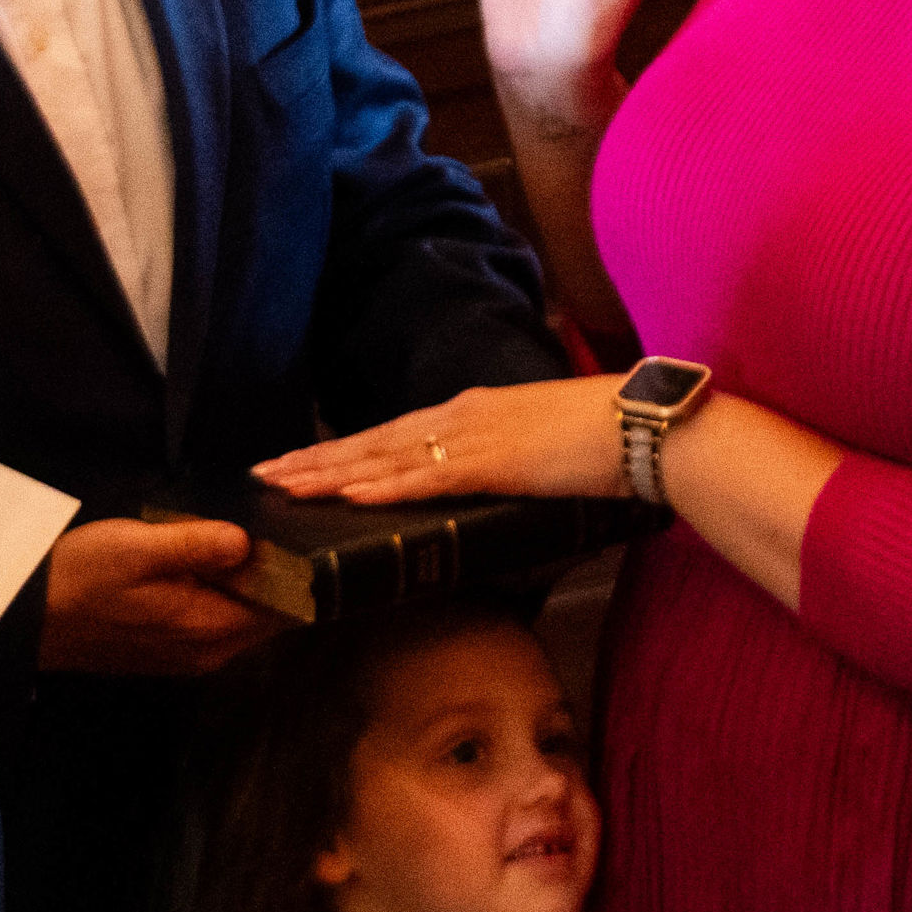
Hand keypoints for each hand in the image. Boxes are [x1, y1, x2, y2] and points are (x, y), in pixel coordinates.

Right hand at [38, 517, 282, 676]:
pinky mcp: (171, 653)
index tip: (290, 530)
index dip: (297, 567)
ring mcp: (191, 657)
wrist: (27, 621)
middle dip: (275, 573)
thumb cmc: (80, 577)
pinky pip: (217, 623)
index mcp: (211, 626)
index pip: (289, 605)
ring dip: (247, 583)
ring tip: (231, 539)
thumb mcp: (136, 548)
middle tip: (262, 524)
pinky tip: (201, 565)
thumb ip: (197, 545)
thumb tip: (250, 540)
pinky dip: (222, 596)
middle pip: (271, 613)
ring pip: (244, 618)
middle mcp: (211, 651)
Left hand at [252, 377, 623, 504]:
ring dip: (330, 474)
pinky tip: (347, 496)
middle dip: (315, 460)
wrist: (647, 425)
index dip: (343, 448)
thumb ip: (510, 472)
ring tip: (283, 487)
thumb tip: (494, 498)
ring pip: (385, 459)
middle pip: (373, 441)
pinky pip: (426, 479)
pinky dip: (383, 487)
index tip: (300, 459)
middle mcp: (462, 418)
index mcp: (473, 413)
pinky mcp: (493, 464)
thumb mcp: (543, 455)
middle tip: (263, 474)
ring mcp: (474, 439)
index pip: (392, 432)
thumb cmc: (608, 440)